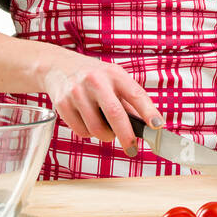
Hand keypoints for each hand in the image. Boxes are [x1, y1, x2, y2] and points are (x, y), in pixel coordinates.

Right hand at [40, 46, 162, 155]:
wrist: (58, 66)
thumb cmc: (93, 76)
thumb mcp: (114, 79)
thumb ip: (128, 101)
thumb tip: (147, 126)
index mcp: (114, 74)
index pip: (135, 94)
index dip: (148, 111)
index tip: (158, 126)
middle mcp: (96, 80)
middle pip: (115, 114)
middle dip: (126, 136)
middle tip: (132, 149)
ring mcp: (77, 92)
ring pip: (97, 129)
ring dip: (106, 136)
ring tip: (105, 128)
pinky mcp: (63, 104)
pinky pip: (81, 131)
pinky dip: (89, 133)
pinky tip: (88, 121)